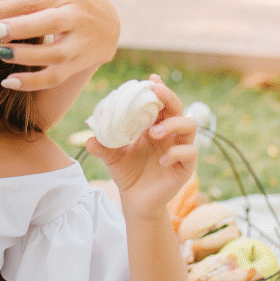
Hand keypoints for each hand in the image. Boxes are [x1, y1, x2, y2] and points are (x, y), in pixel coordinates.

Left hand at [0, 0, 119, 89]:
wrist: (109, 24)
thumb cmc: (71, 0)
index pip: (34, 0)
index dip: (5, 6)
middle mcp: (76, 16)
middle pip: (48, 23)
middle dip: (18, 28)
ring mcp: (80, 43)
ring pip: (53, 54)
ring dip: (24, 56)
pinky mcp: (78, 64)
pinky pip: (55, 77)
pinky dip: (31, 82)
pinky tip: (8, 81)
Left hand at [86, 75, 196, 218]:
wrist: (135, 200)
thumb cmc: (127, 173)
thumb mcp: (112, 158)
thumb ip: (103, 147)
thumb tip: (89, 139)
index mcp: (153, 126)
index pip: (160, 103)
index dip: (159, 89)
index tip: (151, 79)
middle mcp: (169, 134)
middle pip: (178, 108)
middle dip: (169, 97)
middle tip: (156, 93)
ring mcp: (179, 149)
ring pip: (190, 126)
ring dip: (172, 124)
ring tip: (153, 133)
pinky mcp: (185, 166)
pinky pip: (190, 153)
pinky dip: (176, 152)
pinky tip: (162, 160)